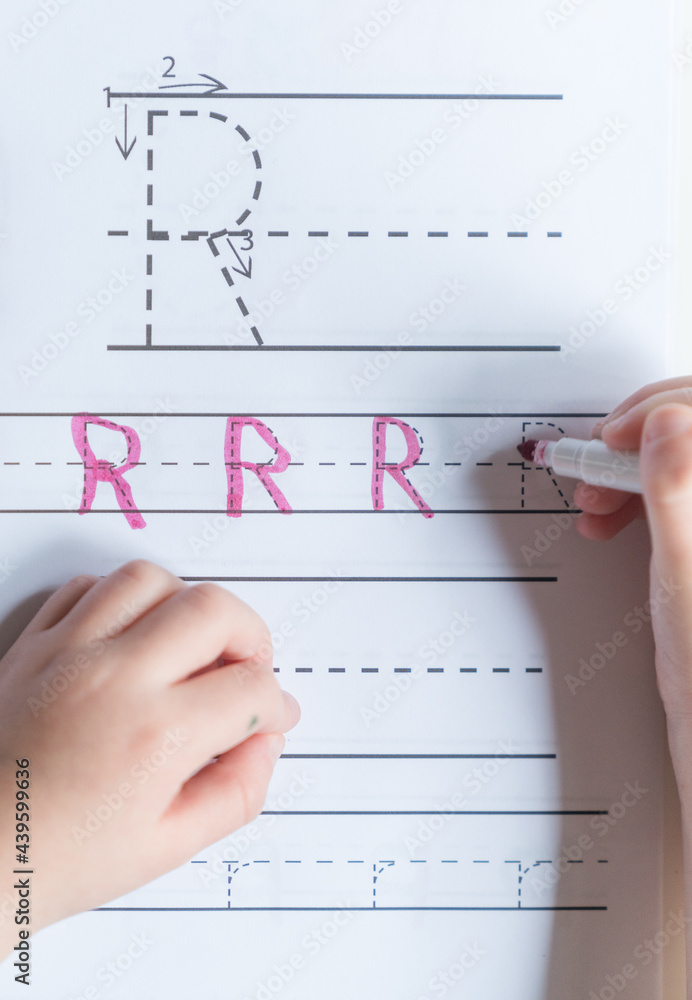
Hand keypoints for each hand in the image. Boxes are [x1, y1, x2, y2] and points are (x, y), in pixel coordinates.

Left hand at [0, 561, 299, 953]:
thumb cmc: (54, 860)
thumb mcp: (166, 847)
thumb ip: (237, 792)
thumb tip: (265, 741)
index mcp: (156, 735)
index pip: (251, 688)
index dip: (275, 705)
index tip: (268, 719)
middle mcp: (115, 677)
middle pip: (215, 610)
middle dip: (251, 638)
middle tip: (245, 671)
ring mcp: (69, 653)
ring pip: (151, 580)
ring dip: (186, 606)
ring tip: (189, 646)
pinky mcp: (33, 645)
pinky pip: (88, 586)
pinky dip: (122, 599)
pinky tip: (132, 636)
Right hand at [575, 375, 691, 716]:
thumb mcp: (683, 572)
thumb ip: (676, 492)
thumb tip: (667, 422)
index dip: (666, 409)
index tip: (620, 436)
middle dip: (643, 435)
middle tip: (602, 456)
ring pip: (680, 461)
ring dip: (633, 466)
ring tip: (596, 494)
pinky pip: (672, 493)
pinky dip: (636, 495)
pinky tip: (609, 516)